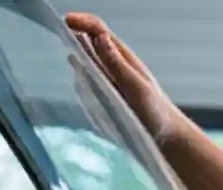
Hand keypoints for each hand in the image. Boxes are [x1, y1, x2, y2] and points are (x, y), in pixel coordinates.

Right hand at [63, 12, 188, 145]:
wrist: (166, 135)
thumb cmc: (155, 112)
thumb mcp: (135, 87)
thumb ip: (117, 64)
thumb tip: (99, 37)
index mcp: (123, 58)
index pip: (98, 30)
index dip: (81, 21)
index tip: (64, 21)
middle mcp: (115, 64)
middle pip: (90, 40)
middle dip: (73, 31)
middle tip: (56, 31)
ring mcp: (110, 78)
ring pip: (88, 57)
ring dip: (76, 50)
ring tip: (61, 45)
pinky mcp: (108, 93)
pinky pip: (89, 77)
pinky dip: (80, 70)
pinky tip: (75, 69)